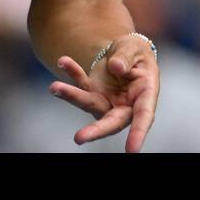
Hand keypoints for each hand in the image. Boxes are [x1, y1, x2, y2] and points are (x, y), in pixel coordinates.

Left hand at [49, 35, 158, 152]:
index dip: (138, 133)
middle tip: (79, 138)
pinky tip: (64, 62)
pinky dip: (72, 73)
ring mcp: (106, 100)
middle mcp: (125, 103)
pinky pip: (80, 84)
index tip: (131, 151)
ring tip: (55, 87)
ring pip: (89, 102)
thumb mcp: (135, 48)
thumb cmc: (137, 53)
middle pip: (111, 121)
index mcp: (145, 94)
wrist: (124, 51)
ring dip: (72, 95)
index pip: (144, 115)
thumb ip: (126, 57)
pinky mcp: (91, 91)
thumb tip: (116, 68)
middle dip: (95, 130)